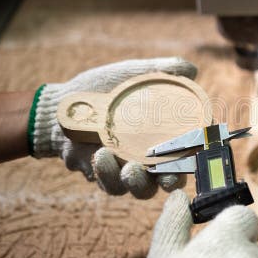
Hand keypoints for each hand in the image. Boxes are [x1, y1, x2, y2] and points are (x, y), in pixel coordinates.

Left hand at [30, 57, 196, 197]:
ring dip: (137, 182)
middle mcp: (149, 159)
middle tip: (166, 176)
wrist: (62, 103)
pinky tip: (101, 155)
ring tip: (129, 168)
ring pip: (140, 189)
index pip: (187, 153)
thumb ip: (160, 70)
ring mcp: (126, 171)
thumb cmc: (102, 88)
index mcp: (164, 137)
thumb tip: (191, 69)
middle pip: (168, 181)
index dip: (195, 157)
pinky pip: (109, 185)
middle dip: (169, 181)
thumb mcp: (130, 74)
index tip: (194, 154)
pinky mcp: (102, 177)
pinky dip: (107, 173)